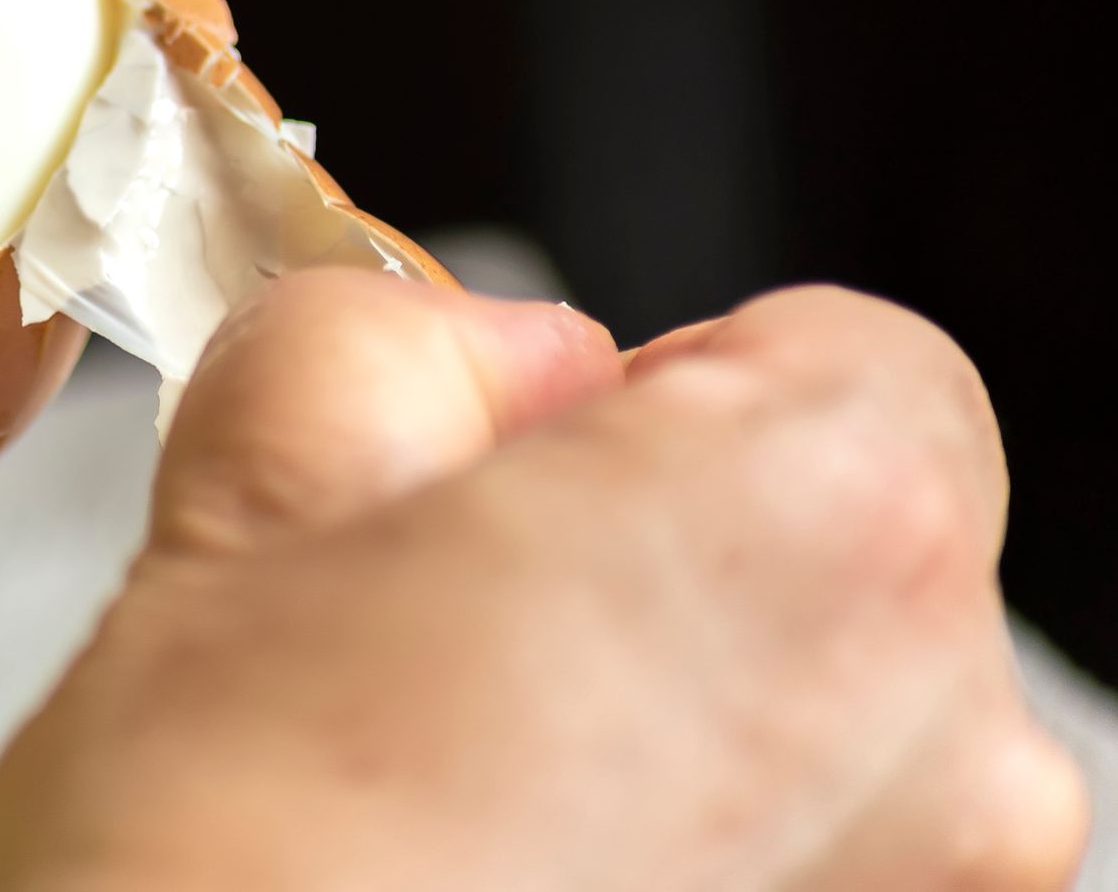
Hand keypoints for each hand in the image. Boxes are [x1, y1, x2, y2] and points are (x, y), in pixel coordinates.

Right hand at [0, 279, 1086, 889]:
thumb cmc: (221, 857)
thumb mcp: (252, 477)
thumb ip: (390, 336)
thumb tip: (472, 360)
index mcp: (830, 520)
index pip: (834, 358)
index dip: (650, 399)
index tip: (516, 482)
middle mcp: (950, 739)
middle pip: (844, 539)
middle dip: (665, 549)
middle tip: (453, 633)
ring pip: (834, 719)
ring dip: (687, 715)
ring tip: (472, 784)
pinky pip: (818, 860)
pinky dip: (707, 850)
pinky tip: (527, 877)